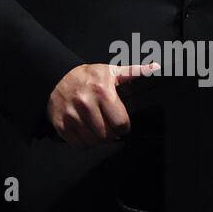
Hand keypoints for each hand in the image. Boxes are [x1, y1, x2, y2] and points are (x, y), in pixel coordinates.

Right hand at [46, 62, 160, 146]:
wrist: (57, 77)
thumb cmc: (88, 76)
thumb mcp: (111, 71)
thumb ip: (134, 72)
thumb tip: (155, 67)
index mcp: (102, 91)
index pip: (121, 123)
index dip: (124, 127)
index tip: (121, 123)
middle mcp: (86, 104)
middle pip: (107, 135)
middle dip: (112, 134)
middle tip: (109, 127)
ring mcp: (72, 115)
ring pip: (93, 142)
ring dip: (99, 139)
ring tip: (98, 129)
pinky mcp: (61, 124)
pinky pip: (79, 144)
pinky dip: (85, 142)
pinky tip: (86, 132)